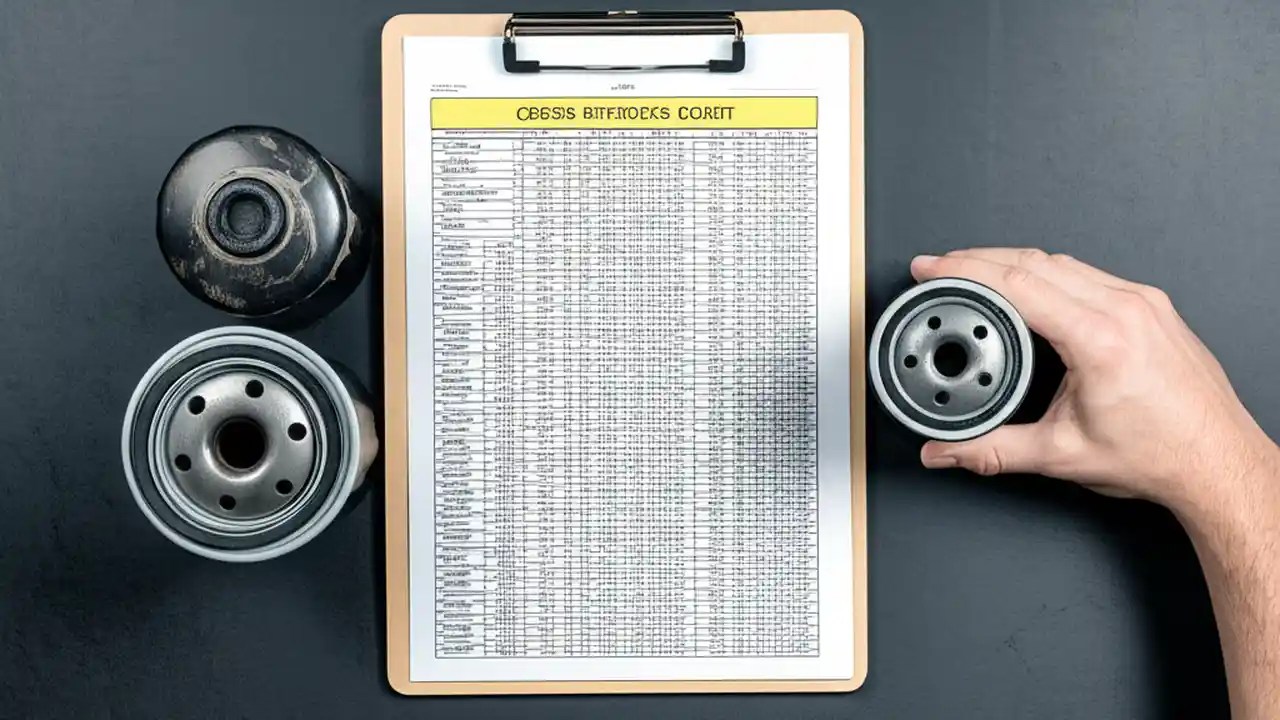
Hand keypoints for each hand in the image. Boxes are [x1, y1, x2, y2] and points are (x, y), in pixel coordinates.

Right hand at [911, 248, 1277, 514]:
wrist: (1217, 459)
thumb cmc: (1160, 456)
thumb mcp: (1061, 455)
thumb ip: (991, 450)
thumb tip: (945, 450)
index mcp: (1101, 339)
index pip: (1018, 284)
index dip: (964, 270)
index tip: (932, 268)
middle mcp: (1126, 309)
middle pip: (1034, 261)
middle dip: (977, 259)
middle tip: (938, 266)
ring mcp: (1143, 302)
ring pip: (1062, 261)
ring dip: (1011, 261)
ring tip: (973, 273)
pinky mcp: (1151, 305)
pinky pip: (1088, 273)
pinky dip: (1047, 272)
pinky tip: (1027, 285)